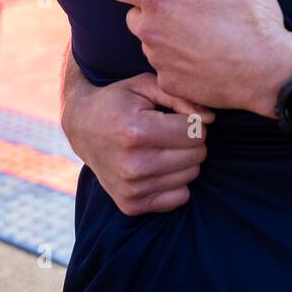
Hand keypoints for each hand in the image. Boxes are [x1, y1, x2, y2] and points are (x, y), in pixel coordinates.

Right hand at [62, 72, 213, 215]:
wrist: (81, 128)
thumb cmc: (118, 102)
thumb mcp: (144, 86)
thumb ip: (180, 97)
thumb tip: (211, 118)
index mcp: (136, 132)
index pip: (195, 133)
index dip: (193, 121)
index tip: (178, 116)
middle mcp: (133, 165)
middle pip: (196, 155)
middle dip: (191, 140)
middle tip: (171, 132)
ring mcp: (131, 188)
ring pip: (191, 175)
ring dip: (184, 160)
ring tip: (162, 146)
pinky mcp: (131, 205)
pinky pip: (180, 197)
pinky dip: (176, 181)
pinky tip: (158, 166)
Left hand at [100, 0, 291, 117]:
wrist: (269, 71)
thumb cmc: (254, 19)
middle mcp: (151, 30)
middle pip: (132, 15)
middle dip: (150, 12)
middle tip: (182, 11)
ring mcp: (158, 59)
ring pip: (150, 43)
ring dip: (166, 39)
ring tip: (199, 37)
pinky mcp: (170, 83)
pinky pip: (165, 68)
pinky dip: (179, 65)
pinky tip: (204, 60)